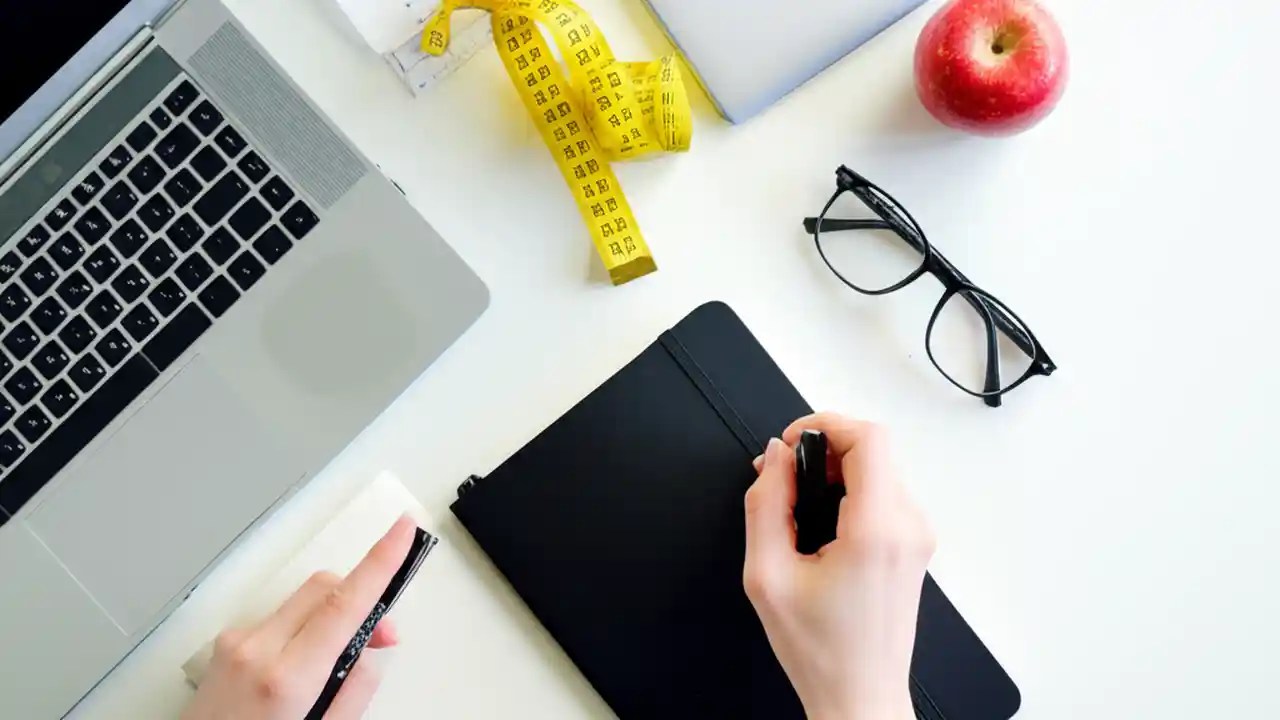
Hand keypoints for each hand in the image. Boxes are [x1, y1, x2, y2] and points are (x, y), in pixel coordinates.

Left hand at [182, 517, 416, 719]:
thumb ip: (352, 693)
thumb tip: (368, 657)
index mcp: (285, 678)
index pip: (344, 604)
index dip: (380, 562)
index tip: (403, 531)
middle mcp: (255, 651)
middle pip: (323, 589)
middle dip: (360, 595)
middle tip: (385, 633)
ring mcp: (234, 645)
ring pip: (301, 603)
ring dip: (329, 617)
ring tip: (339, 661)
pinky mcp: (223, 648)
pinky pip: (277, 622)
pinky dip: (300, 632)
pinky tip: (302, 668)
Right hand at [744, 413, 934, 719]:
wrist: (860, 696)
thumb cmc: (820, 651)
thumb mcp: (767, 576)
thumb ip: (765, 504)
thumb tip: (773, 458)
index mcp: (876, 531)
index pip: (868, 439)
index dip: (824, 424)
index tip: (790, 442)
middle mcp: (907, 527)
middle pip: (873, 448)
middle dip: (822, 449)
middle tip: (782, 478)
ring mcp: (917, 536)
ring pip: (878, 468)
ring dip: (835, 472)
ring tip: (796, 506)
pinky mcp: (914, 545)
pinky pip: (884, 493)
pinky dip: (850, 492)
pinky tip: (821, 523)